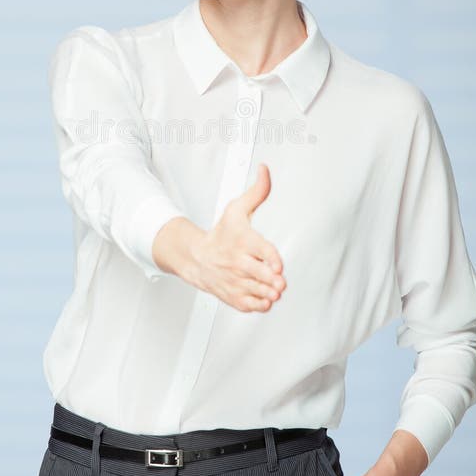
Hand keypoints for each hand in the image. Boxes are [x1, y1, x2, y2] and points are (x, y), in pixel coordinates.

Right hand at [184, 163, 285, 311]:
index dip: (271, 258)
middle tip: (279, 281)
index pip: (259, 250)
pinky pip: (248, 304)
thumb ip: (258, 191)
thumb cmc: (221, 234)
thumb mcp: (237, 209)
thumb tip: (265, 170)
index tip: (278, 265)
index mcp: (242, 240)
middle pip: (259, 273)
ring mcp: (234, 280)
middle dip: (271, 279)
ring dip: (268, 292)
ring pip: (256, 290)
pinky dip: (259, 305)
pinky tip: (265, 298)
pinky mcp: (232, 295)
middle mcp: (238, 261)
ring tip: (274, 289)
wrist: (196, 257)